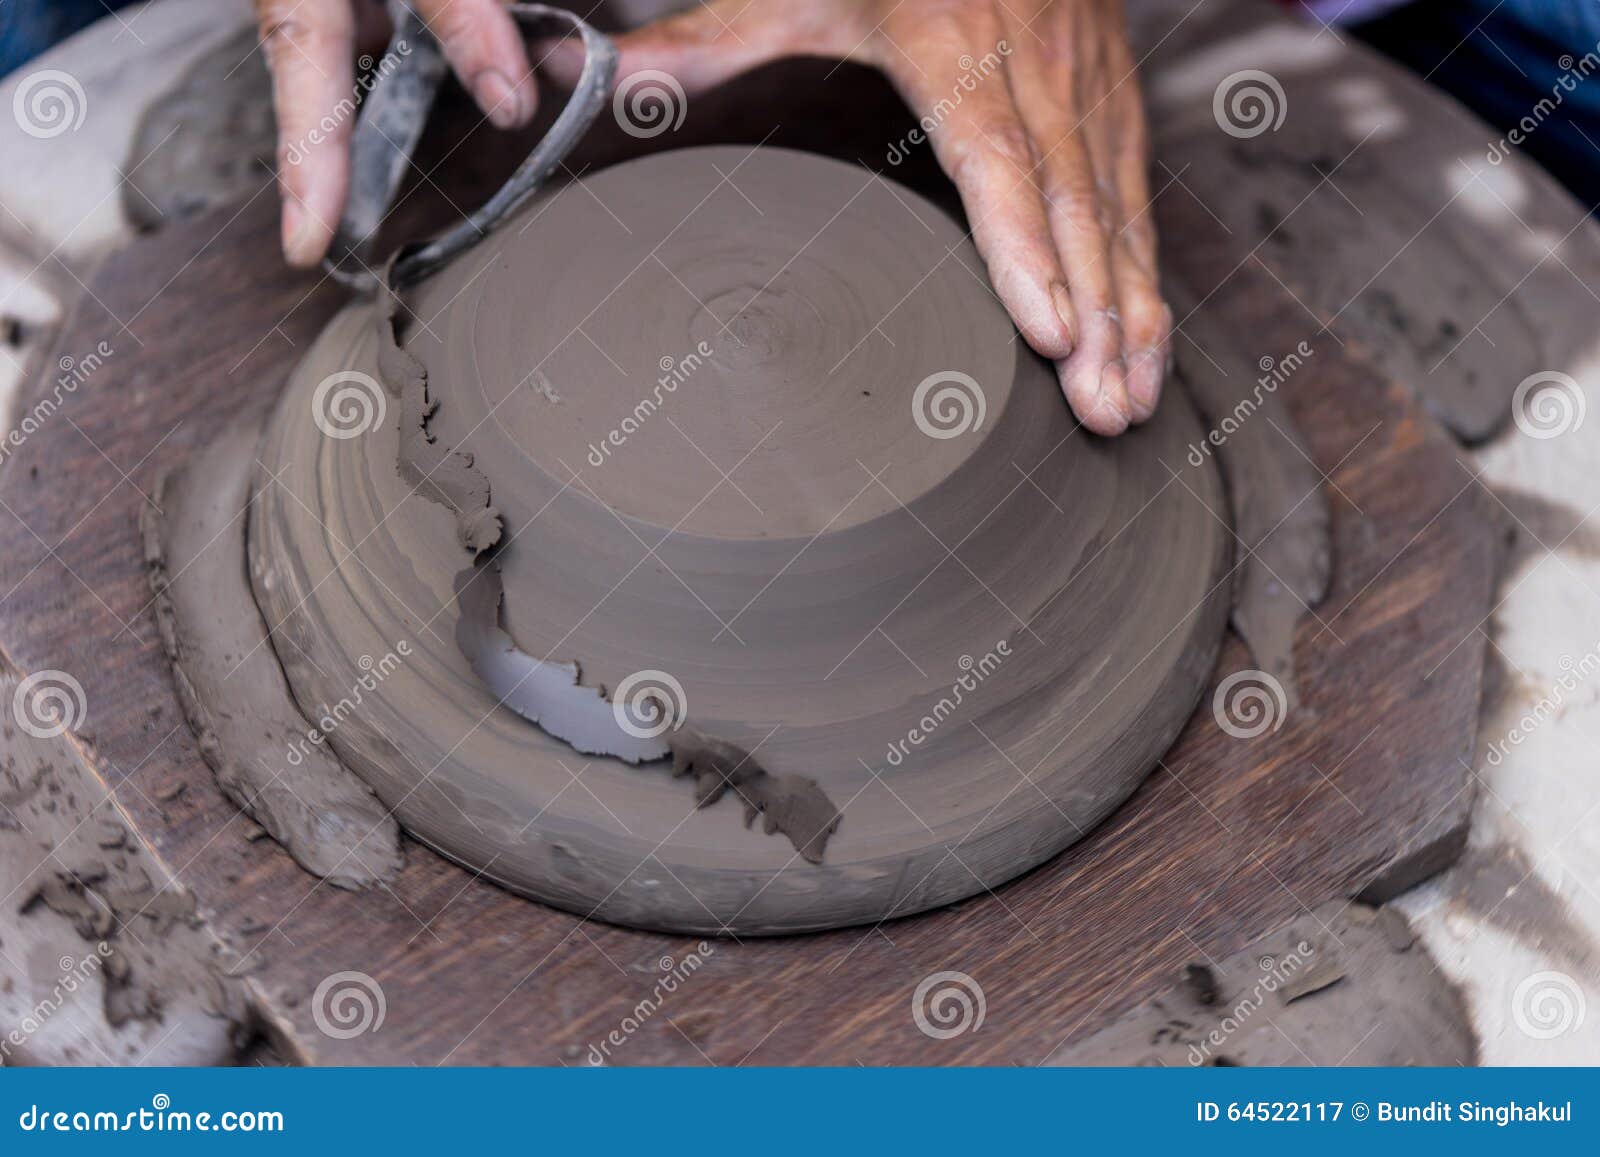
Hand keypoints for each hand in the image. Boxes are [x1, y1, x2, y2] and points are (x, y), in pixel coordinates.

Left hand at [256, 0, 1166, 434]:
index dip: (1025, 252)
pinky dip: (1147, 271)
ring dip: (1132, 309)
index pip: (995, 163)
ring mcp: (1084, 80)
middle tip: (1100, 409)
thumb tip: (613, 83)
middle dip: (1097, 316)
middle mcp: (1035, 65)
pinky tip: (1148, 337)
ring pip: (1118, 207)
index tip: (1050, 332)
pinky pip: (1137, 192)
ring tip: (1130, 399)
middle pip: (1073, 206)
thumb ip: (714, 39)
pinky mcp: (1112, 91)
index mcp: (955, 41)